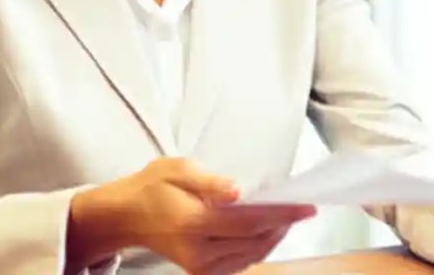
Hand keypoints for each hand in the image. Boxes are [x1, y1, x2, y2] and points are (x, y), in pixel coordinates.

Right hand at [68, 158, 315, 274]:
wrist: (126, 217)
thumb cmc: (152, 187)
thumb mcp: (176, 169)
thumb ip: (208, 181)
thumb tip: (237, 192)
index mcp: (193, 224)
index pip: (249, 222)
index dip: (282, 215)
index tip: (307, 207)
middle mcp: (198, 252)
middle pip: (256, 242)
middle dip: (283, 225)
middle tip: (302, 208)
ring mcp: (200, 267)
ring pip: (252, 255)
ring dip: (274, 236)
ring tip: (287, 216)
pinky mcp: (202, 272)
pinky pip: (241, 262)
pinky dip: (259, 246)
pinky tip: (267, 230)